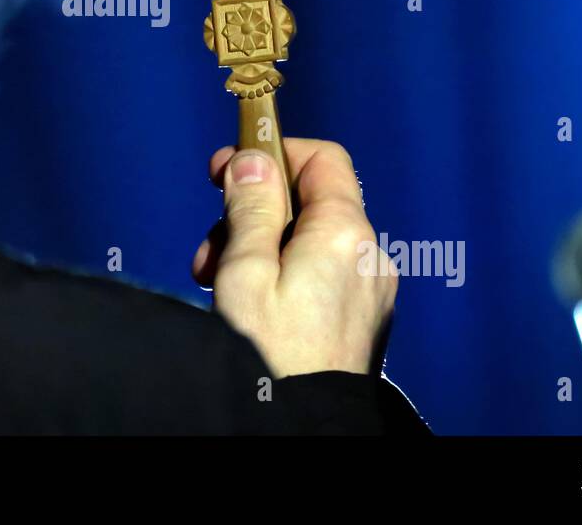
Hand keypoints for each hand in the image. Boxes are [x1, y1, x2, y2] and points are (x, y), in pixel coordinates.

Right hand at [193, 138, 395, 377]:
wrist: (301, 429)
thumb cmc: (271, 357)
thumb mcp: (244, 271)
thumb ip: (250, 208)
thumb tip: (254, 159)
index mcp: (345, 234)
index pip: (321, 158)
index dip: (272, 153)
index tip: (226, 168)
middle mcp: (369, 255)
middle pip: (308, 202)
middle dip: (253, 214)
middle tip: (211, 248)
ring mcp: (370, 291)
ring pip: (310, 241)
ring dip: (260, 249)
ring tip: (220, 284)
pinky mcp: (363, 319)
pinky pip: (322, 275)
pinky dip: (284, 277)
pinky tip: (250, 307)